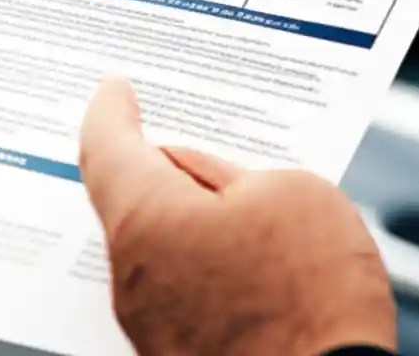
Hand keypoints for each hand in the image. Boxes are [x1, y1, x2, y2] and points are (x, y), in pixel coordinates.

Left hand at [79, 77, 395, 355]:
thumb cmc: (312, 294)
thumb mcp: (290, 192)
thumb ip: (230, 172)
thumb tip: (199, 176)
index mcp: (148, 220)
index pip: (107, 148)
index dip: (110, 110)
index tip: (114, 88)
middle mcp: (133, 275)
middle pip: (132, 199)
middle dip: (164, 167)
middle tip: (195, 136)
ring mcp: (152, 323)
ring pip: (159, 247)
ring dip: (191, 218)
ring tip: (248, 203)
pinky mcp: (178, 352)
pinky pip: (180, 288)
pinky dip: (205, 261)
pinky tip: (252, 258)